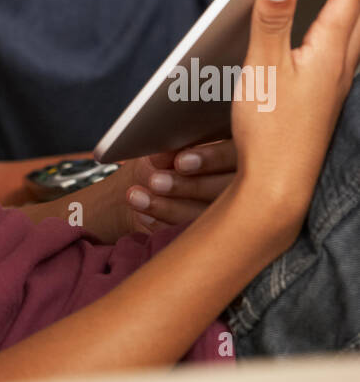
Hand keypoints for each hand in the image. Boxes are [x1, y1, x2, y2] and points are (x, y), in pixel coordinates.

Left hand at [118, 140, 236, 235]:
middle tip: (154, 181)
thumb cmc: (166, 157)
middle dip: (189, 186)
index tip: (180, 161)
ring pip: (210, 215)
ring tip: (136, 196)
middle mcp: (246, 183)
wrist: (152, 185)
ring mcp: (233, 214)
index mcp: (240, 151)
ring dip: (170, 207)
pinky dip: (164, 224)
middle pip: (227, 188)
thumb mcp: (168, 147)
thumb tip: (168, 152)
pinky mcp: (215, 236)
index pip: (236, 154)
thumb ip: (174, 146)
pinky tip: (143, 213)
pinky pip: (195, 233)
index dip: (212, 158)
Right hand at [230, 0, 359, 233]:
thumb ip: (271, 21)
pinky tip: (338, 34)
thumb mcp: (262, 70)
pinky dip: (349, 29)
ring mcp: (336, 85)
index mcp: (326, 53)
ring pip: (357, 33)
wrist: (277, 189)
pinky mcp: (326, 99)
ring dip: (358, 5)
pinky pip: (347, 51)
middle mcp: (340, 66)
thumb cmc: (268, 131)